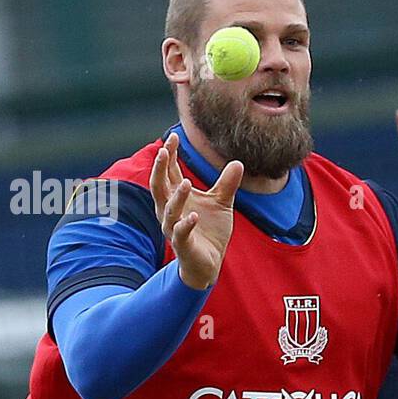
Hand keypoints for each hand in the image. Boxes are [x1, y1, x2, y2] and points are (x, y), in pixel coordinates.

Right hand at [149, 132, 242, 289]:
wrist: (209, 262)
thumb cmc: (209, 231)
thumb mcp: (221, 203)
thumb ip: (226, 184)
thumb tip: (238, 162)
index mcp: (176, 197)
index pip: (169, 172)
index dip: (169, 155)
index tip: (173, 136)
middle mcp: (170, 210)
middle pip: (159, 186)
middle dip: (160, 169)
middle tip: (165, 151)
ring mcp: (174, 228)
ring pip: (169, 210)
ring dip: (177, 197)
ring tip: (188, 183)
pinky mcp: (183, 245)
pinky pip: (181, 233)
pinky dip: (186, 225)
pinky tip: (194, 217)